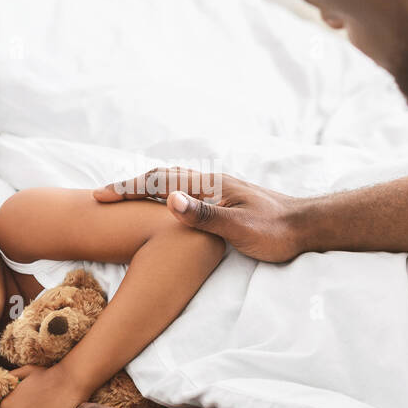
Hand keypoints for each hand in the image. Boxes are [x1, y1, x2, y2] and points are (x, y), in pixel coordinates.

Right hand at [92, 167, 304, 262]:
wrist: (307, 226)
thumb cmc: (276, 231)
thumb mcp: (239, 228)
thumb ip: (204, 215)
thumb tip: (169, 199)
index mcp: (210, 186)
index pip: (159, 182)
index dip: (127, 189)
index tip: (99, 196)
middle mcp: (211, 182)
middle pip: (161, 177)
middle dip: (130, 186)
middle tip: (101, 196)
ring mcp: (219, 189)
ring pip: (173, 182)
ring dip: (146, 187)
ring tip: (125, 197)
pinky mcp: (225, 198)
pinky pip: (185, 191)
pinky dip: (163, 194)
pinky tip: (166, 204)